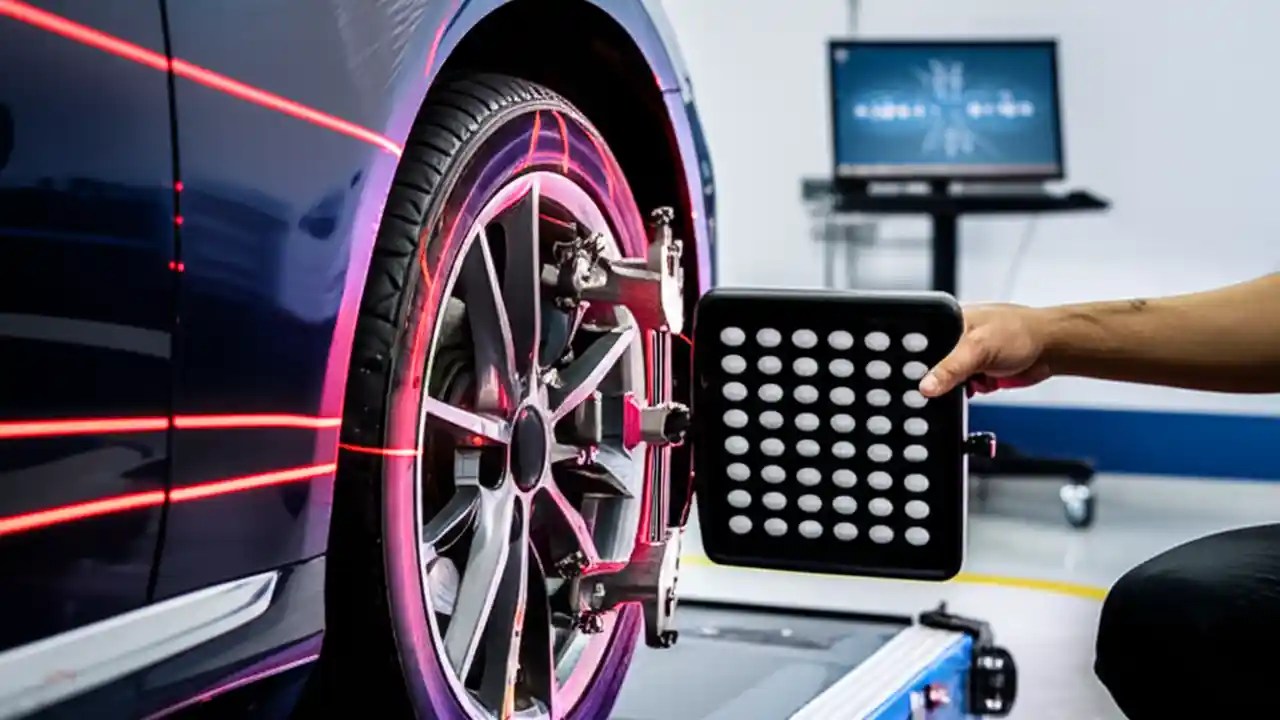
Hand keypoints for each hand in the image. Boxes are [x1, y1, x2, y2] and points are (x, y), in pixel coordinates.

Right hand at [919, 303, 1052, 397]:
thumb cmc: (1021, 331)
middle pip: (928, 364)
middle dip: (931, 378)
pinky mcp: (974, 375)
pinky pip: (958, 390)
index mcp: (949, 320)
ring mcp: (964, 358)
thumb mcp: (979, 347)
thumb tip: (926, 386)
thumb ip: (951, 368)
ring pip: (943, 380)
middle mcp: (953, 338)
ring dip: (949, 388)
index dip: (913, 361)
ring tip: (957, 387)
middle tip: (933, 388)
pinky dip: (962, 395)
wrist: (1051, 349)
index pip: (919, 343)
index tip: (912, 379)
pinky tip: (968, 392)